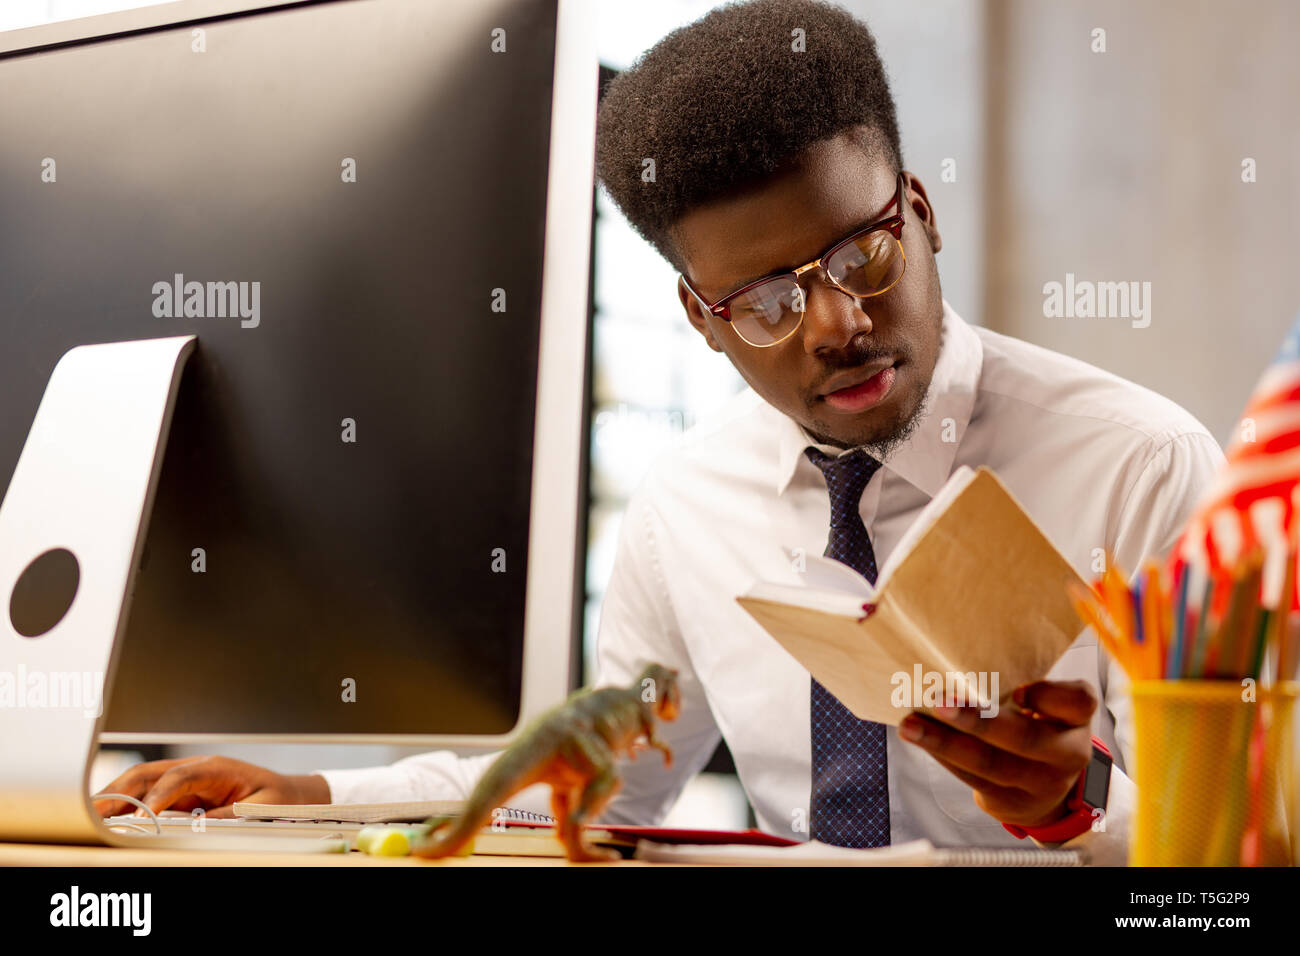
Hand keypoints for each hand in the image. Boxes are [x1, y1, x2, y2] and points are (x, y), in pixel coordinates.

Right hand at [92, 755, 330, 818]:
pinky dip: (128, 803)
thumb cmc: (275, 797)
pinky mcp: (182, 792)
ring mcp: (186, 779)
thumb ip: (228, 814)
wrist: (287, 792)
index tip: (143, 814)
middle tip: (98, 811)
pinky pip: (150, 794)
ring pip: (144, 782)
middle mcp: (197, 769)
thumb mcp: (260, 807)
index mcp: (217, 768)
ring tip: (93, 813)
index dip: (158, 795)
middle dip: (123, 790)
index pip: (179, 777)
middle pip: (152, 773)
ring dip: (118, 795)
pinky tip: (110, 815)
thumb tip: (200, 824)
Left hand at [899, 680, 1096, 829]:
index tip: (1018, 690)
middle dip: (978, 722)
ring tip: (910, 726)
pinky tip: (920, 739)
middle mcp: (1066, 754)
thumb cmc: (1041, 727)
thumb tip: (966, 662)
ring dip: (943, 743)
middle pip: (1023, 738)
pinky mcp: (1009, 802)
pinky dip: (942, 756)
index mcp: (1077, 719)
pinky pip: (971, 778)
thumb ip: (1029, 683)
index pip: (1078, 702)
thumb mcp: (1051, 704)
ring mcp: (1038, 784)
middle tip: (939, 702)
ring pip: (988, 764)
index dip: (1048, 695)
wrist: (1048, 789)